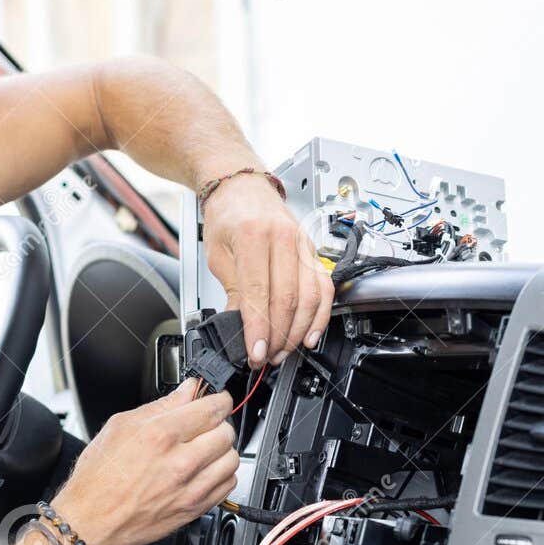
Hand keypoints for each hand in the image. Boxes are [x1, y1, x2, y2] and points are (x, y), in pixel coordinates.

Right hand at [55, 381, 237, 544]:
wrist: (92, 521)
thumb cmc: (98, 478)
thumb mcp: (120, 427)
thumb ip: (160, 406)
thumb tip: (187, 391)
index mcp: (160, 435)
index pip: (211, 408)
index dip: (219, 399)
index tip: (218, 399)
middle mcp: (179, 462)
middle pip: (226, 432)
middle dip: (220, 424)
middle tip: (207, 425)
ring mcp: (190, 488)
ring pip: (231, 459)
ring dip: (223, 449)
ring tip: (207, 448)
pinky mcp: (195, 508)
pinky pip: (227, 485)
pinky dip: (222, 474)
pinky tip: (205, 470)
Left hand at [202, 175, 333, 366]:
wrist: (242, 187)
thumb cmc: (228, 216)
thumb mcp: (218, 254)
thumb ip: (233, 291)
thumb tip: (242, 327)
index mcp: (254, 235)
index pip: (258, 293)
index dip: (258, 329)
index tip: (255, 352)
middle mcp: (284, 238)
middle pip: (288, 299)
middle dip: (278, 336)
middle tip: (266, 357)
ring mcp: (303, 245)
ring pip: (310, 298)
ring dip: (298, 332)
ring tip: (283, 351)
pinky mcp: (314, 253)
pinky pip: (325, 289)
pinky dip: (321, 316)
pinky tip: (311, 335)